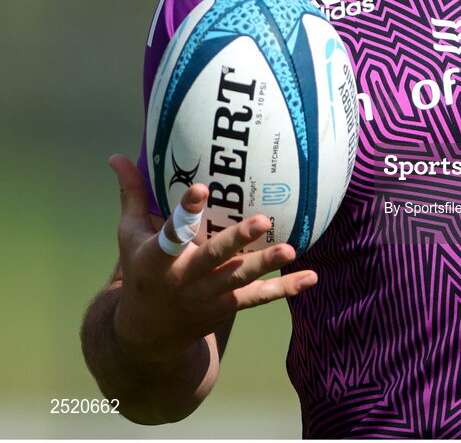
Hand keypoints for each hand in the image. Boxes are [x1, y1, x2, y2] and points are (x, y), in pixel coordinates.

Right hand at [107, 155, 316, 362]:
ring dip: (265, 265)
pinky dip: (285, 289)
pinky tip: (310, 277)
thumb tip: (116, 156)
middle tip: (262, 220)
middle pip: (213, 257)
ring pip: (240, 279)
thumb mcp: (129, 237)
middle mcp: (184, 278)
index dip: (186, 209)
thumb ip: (132, 195)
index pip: (172, 230)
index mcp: (158, 258)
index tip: (202, 187)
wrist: (147, 338)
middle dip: (237, 241)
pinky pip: (258, 298)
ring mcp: (207, 296)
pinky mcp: (227, 307)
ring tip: (290, 249)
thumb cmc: (141, 273)